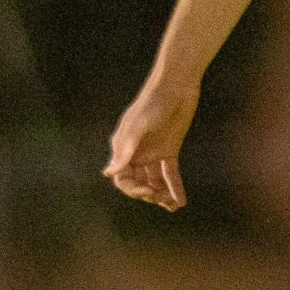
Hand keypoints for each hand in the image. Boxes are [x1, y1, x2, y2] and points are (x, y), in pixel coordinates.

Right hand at [104, 76, 199, 212]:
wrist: (176, 85)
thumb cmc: (154, 103)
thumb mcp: (138, 127)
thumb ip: (126, 150)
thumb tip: (109, 173)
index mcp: (124, 147)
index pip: (122, 178)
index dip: (132, 188)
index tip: (147, 191)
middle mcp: (136, 152)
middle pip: (138, 182)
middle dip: (148, 193)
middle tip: (161, 197)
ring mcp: (153, 152)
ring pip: (154, 181)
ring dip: (161, 194)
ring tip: (172, 203)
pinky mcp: (169, 149)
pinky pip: (170, 174)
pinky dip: (175, 187)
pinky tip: (181, 202)